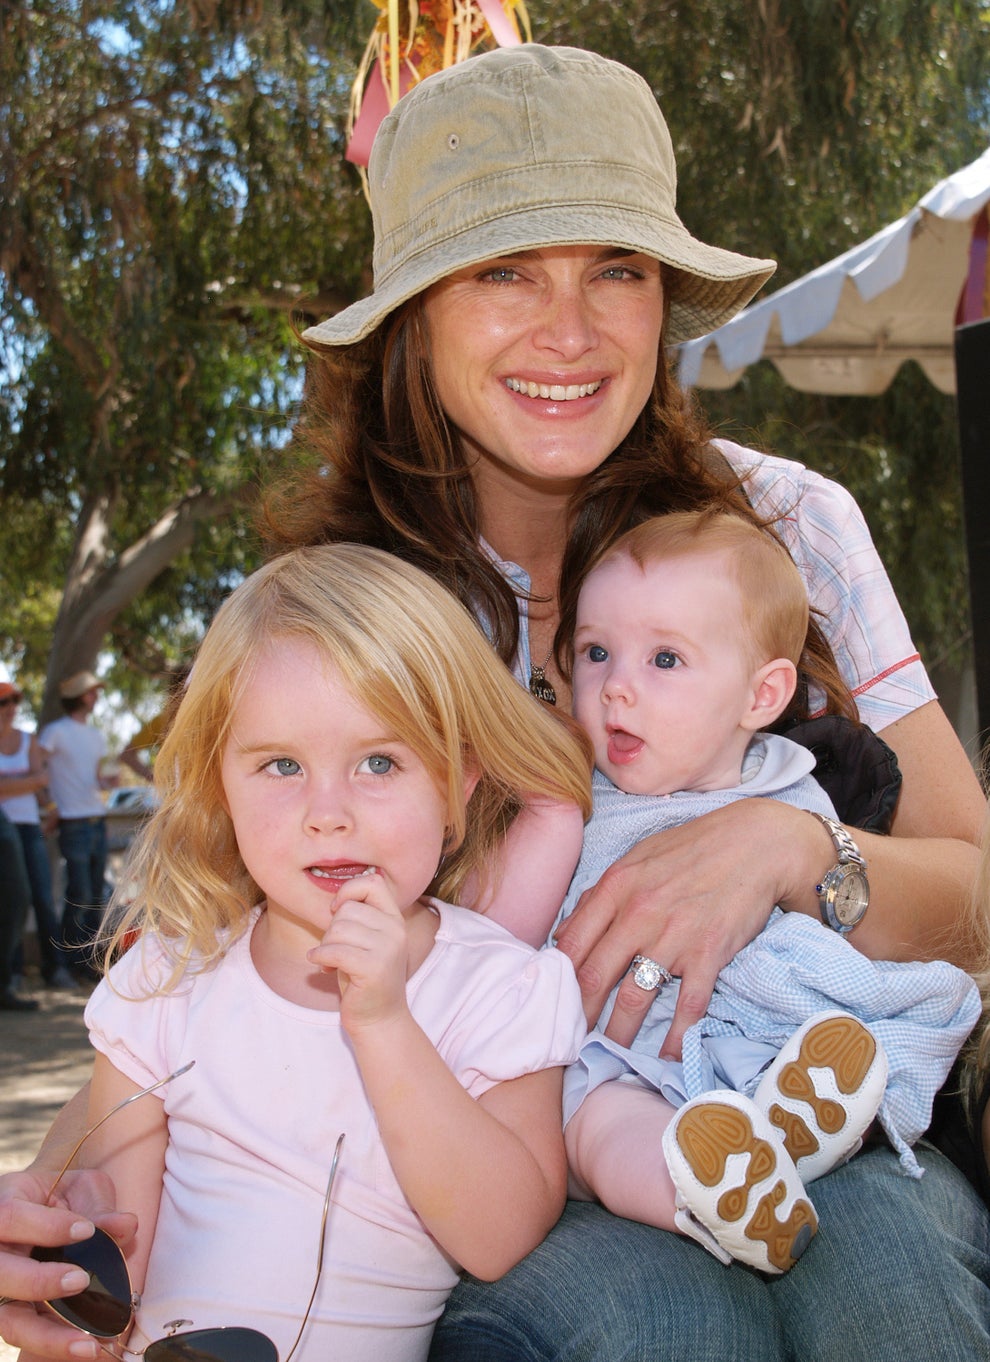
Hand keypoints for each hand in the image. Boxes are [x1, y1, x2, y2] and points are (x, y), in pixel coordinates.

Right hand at [0, 1168, 135, 1358]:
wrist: (47, 1212)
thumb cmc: (62, 1197)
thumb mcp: (81, 1189)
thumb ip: (99, 1207)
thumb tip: (126, 1225)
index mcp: (4, 1205)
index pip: (10, 1217)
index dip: (47, 1227)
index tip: (87, 1231)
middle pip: (0, 1274)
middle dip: (38, 1282)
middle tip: (80, 1281)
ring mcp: (1, 1289)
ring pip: (9, 1320)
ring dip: (47, 1336)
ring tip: (88, 1345)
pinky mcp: (12, 1314)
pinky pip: (26, 1337)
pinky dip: (56, 1346)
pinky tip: (88, 1349)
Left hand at [307, 873, 410, 1033]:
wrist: (378, 1019)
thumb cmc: (364, 979)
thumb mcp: (366, 941)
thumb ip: (358, 918)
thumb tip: (334, 901)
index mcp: (395, 919)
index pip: (372, 883)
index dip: (348, 891)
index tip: (336, 910)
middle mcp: (395, 930)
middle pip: (347, 910)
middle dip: (331, 929)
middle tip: (333, 950)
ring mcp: (387, 949)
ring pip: (338, 929)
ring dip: (325, 946)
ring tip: (330, 962)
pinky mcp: (373, 968)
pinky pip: (334, 951)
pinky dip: (319, 957)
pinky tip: (320, 966)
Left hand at [553, 799, 815, 1058]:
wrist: (756, 843)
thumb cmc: (692, 848)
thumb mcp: (637, 858)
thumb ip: (600, 894)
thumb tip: (566, 931)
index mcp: (616, 888)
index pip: (572, 944)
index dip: (556, 979)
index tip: (552, 1001)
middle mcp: (638, 914)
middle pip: (594, 976)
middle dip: (578, 1014)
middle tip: (570, 1039)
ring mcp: (674, 937)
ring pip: (634, 998)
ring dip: (619, 1033)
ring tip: (610, 1053)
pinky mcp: (709, 954)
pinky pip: (688, 1005)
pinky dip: (677, 1037)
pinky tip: (667, 1055)